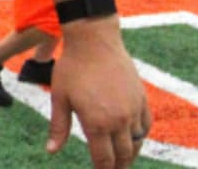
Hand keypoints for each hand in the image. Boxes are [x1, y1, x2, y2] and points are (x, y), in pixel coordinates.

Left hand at [48, 20, 150, 167]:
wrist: (94, 41)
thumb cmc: (72, 68)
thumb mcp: (60, 98)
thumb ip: (58, 127)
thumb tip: (51, 151)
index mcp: (97, 123)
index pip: (103, 159)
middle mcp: (119, 120)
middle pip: (123, 156)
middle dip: (117, 167)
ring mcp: (133, 109)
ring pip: (137, 143)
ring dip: (130, 155)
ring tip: (122, 161)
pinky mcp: (142, 98)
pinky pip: (146, 125)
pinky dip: (141, 136)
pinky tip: (134, 140)